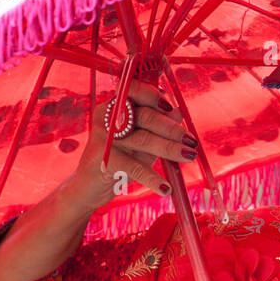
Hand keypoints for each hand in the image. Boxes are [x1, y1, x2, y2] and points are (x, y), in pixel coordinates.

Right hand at [63, 79, 198, 214]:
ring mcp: (103, 139)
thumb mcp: (139, 143)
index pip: (135, 91)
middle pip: (145, 116)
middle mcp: (106, 118)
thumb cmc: (117, 162)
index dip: (156, 97)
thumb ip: (156, 130)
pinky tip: (166, 188)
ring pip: (143, 140)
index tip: (175, 110)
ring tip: (189, 156)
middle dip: (172, 129)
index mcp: (114, 108)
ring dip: (170, 148)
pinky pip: (133, 167)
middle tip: (191, 141)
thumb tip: (179, 113)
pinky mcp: (103, 160)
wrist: (88, 189)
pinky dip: (152, 178)